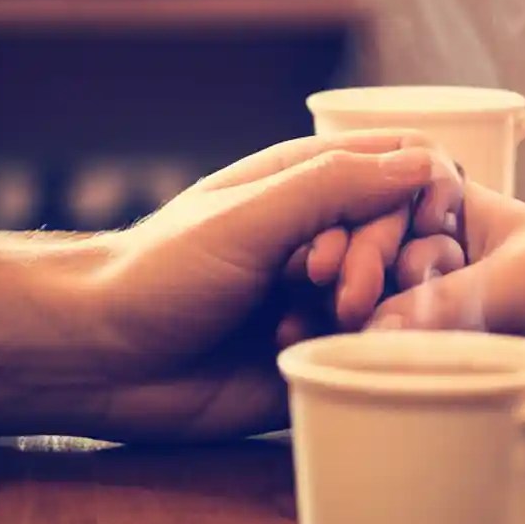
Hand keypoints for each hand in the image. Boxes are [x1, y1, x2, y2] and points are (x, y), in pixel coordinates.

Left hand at [80, 131, 462, 440]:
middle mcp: (326, 236)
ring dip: (368, 311)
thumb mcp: (249, 216)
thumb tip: (423, 165)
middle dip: (384, 260)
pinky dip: (355, 351)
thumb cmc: (161, 271)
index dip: (419, 194)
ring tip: (302, 327)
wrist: (101, 358)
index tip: (401, 229)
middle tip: (334, 289)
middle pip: (409, 234)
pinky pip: (373, 349)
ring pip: (400, 295)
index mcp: (309, 183)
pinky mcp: (320, 354)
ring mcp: (325, 297)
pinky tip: (301, 355)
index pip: (405, 168)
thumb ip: (334, 186)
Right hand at [369, 182, 524, 389]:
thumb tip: (380, 333)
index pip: (383, 197)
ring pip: (373, 301)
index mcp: (449, 203)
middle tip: (351, 308)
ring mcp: (430, 298)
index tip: (346, 261)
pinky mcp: (437, 346)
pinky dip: (377, 355)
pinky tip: (361, 363)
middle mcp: (430, 245)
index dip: (362, 226)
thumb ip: (456, 300)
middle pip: (367, 249)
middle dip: (355, 273)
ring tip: (349, 339)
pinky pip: (394, 347)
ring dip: (360, 318)